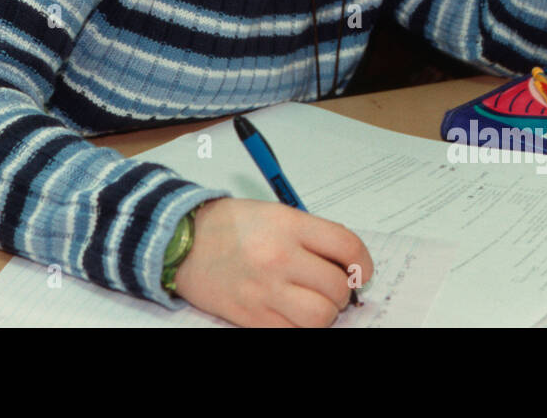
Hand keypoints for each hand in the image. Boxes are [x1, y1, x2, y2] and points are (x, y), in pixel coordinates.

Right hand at [173, 198, 372, 326]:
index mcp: (287, 225)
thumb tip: (347, 263)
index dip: (362, 262)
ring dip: (325, 313)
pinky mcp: (251, 317)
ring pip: (320, 317)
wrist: (184, 243)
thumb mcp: (275, 214)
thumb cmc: (230, 226)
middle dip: (341, 290)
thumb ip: (311, 235)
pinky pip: (293, 332)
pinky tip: (293, 312)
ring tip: (314, 302)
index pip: (346, 246)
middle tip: (332, 286)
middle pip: (337, 286)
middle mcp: (278, 258)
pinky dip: (300, 326)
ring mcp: (264, 291)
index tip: (361, 269)